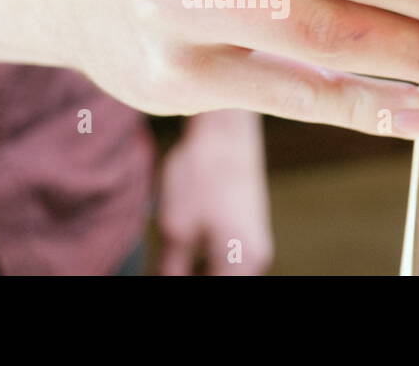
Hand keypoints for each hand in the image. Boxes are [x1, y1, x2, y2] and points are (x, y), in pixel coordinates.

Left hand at [157, 110, 271, 275]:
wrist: (225, 130)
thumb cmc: (201, 174)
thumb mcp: (175, 229)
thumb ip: (170, 270)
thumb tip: (163, 281)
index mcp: (242, 264)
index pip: (213, 288)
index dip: (180, 283)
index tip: (162, 271)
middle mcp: (256, 260)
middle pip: (219, 282)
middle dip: (188, 276)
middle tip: (162, 265)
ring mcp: (254, 246)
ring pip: (219, 273)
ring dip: (194, 271)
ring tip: (166, 260)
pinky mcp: (246, 232)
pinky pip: (223, 262)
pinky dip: (201, 263)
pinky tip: (177, 252)